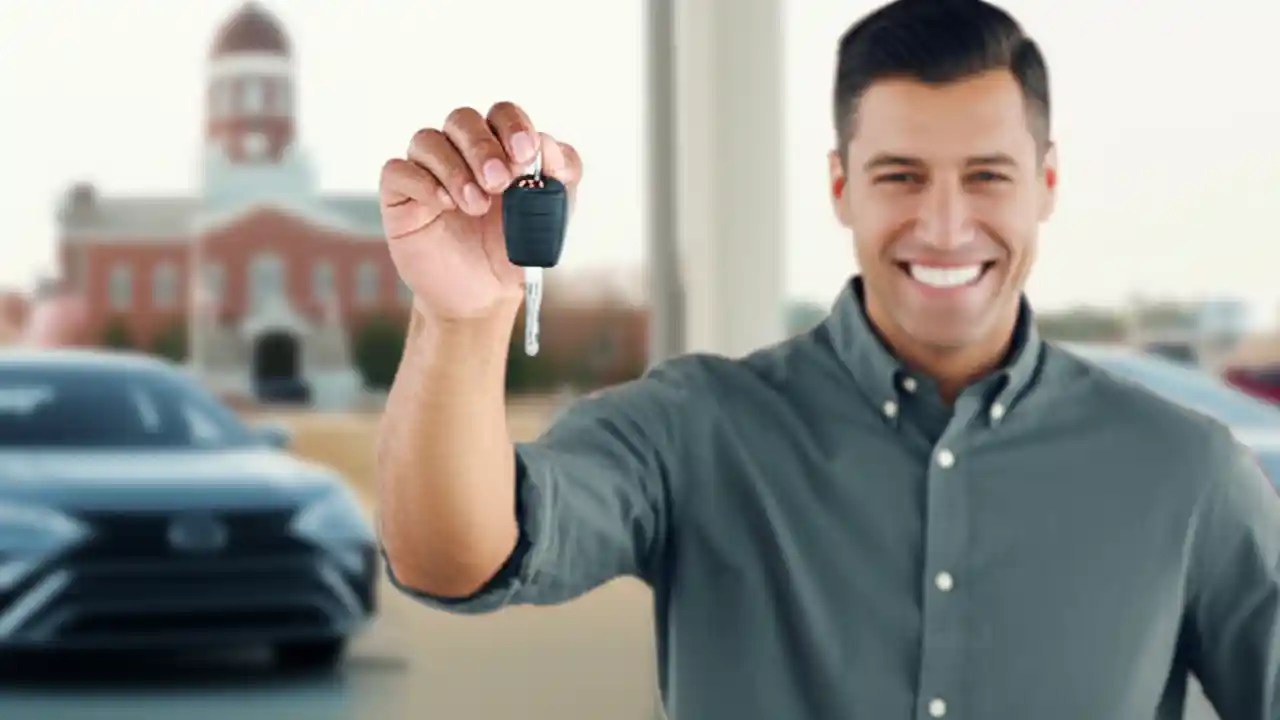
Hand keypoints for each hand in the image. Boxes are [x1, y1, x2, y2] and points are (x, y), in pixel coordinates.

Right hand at [379, 102, 581, 321]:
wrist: (484, 294)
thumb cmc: (514, 247)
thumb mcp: (551, 212)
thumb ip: (562, 174)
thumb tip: (549, 146)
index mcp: (498, 147)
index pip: (501, 114)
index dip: (512, 126)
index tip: (525, 153)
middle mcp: (460, 150)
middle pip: (462, 120)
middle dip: (483, 147)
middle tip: (499, 182)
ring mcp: (427, 169)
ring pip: (428, 140)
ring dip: (456, 170)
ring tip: (476, 207)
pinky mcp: (401, 194)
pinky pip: (399, 170)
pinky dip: (423, 182)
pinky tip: (444, 204)